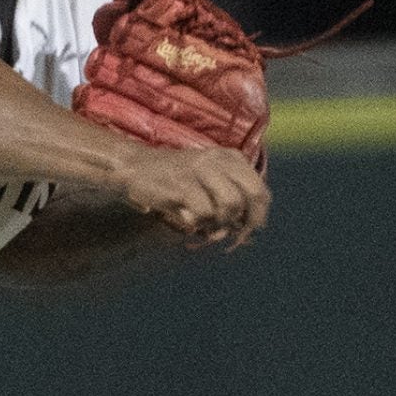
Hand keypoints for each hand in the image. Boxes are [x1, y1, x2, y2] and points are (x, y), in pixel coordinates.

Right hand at [113, 142, 270, 248]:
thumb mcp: (208, 177)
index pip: (261, 190)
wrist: (135, 166)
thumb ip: (230, 195)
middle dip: (245, 223)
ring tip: (204, 225)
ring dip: (219, 223)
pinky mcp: (182, 186)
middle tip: (232, 238)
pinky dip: (197, 223)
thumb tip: (245, 228)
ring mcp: (200, 171)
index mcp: (230, 158)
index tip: (246, 232)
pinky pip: (203, 213)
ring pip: (230, 206)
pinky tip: (185, 219)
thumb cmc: (174, 178)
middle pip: (251, 196)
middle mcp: (219, 161)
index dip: (258, 216)